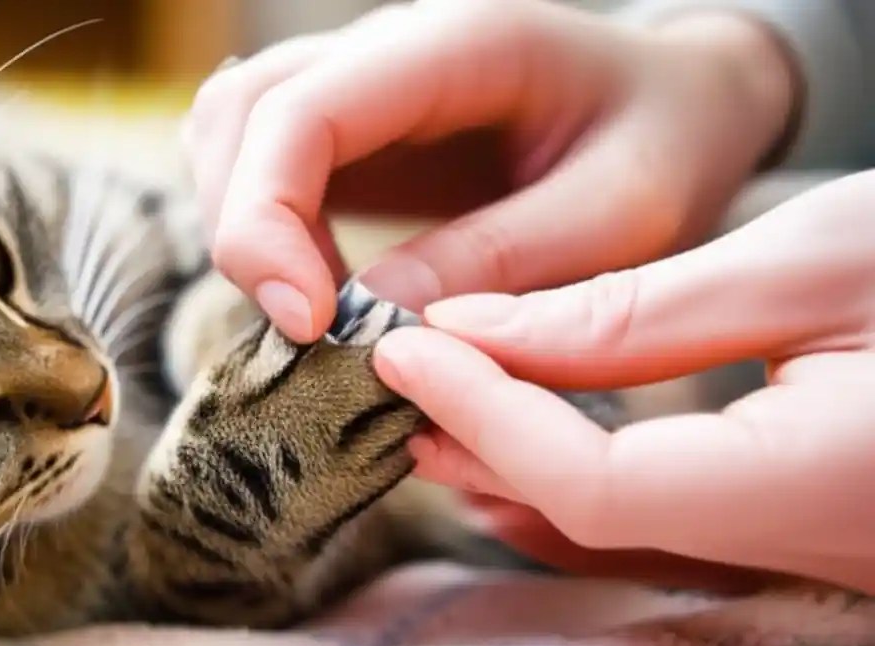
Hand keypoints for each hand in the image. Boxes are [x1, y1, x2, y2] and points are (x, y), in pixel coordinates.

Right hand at [185, 0, 795, 341]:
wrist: (681, 105)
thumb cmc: (668, 144)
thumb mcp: (625, 211)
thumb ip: (505, 261)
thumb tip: (374, 324)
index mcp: (460, 43)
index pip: (302, 109)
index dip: (269, 217)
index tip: (311, 324)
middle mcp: (388, 48)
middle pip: (239, 115)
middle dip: (246, 235)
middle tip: (313, 337)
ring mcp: (360, 85)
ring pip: (229, 134)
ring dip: (247, 236)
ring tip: (322, 320)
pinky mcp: (352, 131)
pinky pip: (260, 167)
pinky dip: (263, 236)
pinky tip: (324, 292)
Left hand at [373, 171, 874, 593]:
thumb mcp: (814, 260)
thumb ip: (638, 313)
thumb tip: (478, 328)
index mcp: (820, 484)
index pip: (597, 486)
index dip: (485, 418)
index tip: (405, 347)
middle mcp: (808, 546)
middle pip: (588, 523)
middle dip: (474, 446)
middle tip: (392, 373)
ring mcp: (801, 551)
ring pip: (613, 537)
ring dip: (507, 467)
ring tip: (430, 397)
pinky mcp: (792, 528)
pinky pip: (653, 527)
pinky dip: (566, 479)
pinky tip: (514, 429)